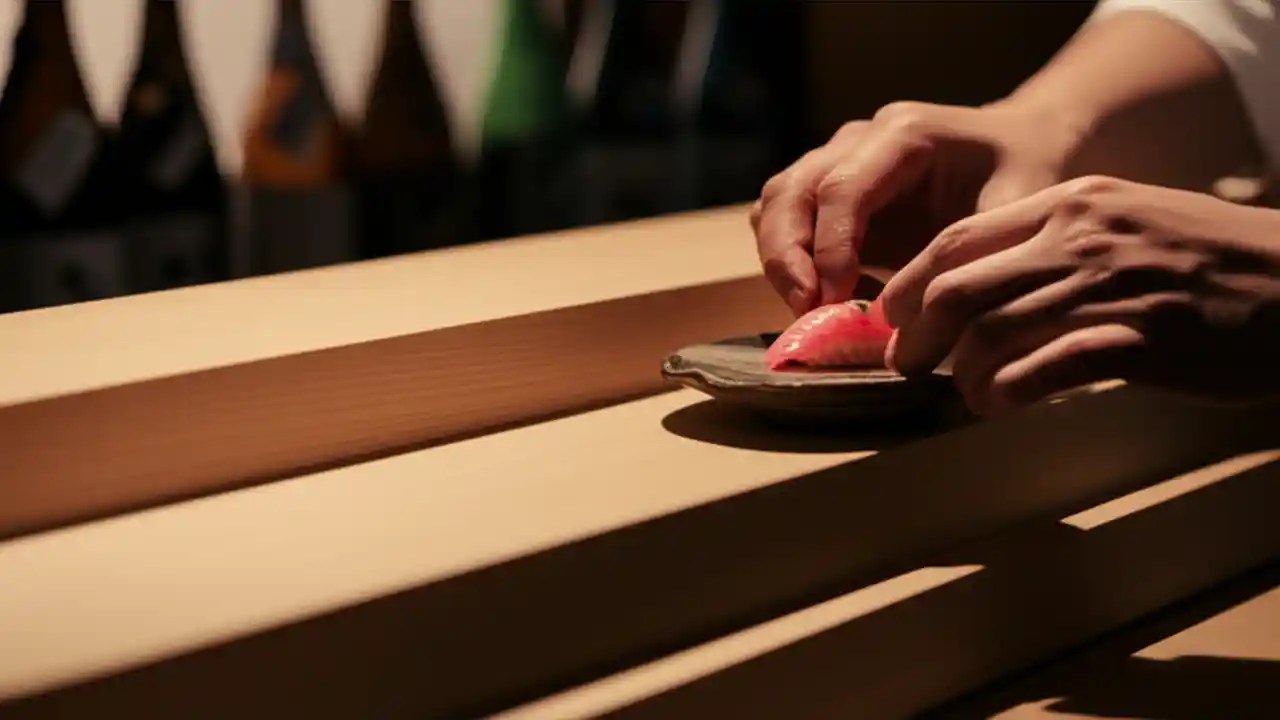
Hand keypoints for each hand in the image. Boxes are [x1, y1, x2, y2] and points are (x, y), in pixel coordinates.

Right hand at [750, 100, 1078, 315]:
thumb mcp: (1018, 211)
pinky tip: (834, 298)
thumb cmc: (1027, 174)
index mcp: (904, 134)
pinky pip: (783, 224)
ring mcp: (835, 163)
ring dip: (781, 262)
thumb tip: (918, 323)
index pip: (840, 188)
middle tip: (807, 312)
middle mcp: (857, 141)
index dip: (829, 248)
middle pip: (790, 192)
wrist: (1026, 148)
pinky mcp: (827, 195)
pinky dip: (792, 265)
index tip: (835, 299)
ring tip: (814, 311)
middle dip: (787, 257)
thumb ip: (969, 258)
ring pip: (774, 205)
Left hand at [881, 176, 1279, 414]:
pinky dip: (1006, 392)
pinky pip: (1046, 369)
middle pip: (959, 288)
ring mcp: (1109, 288)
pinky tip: (996, 406)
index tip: (892, 317)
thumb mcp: (1126, 223)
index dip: (911, 285)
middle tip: (902, 365)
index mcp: (1073, 203)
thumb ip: (1055, 246)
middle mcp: (1081, 237)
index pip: (958, 241)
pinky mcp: (1141, 340)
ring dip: (959, 372)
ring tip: (958, 393)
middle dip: (915, 334)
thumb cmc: (1211, 260)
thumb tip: (983, 290)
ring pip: (992, 332)